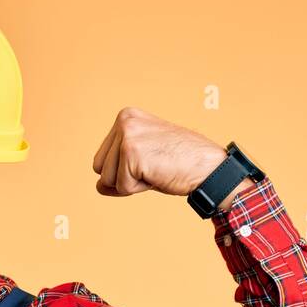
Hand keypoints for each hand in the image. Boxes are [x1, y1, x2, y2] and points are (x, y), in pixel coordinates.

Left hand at [91, 107, 235, 201]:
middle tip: (154, 166)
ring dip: (132, 184)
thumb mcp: (143, 160)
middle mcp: (124, 121)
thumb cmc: (179, 163)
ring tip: (156, 169)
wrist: (208, 167)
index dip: (124, 170)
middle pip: (99, 169)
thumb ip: (117, 169)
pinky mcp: (131, 153)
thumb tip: (98, 186)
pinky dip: (139, 189)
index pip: (101, 159)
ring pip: (107, 180)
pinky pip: (122, 187)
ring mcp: (127, 136)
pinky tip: (158, 174)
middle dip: (124, 177)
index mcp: (125, 117)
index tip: (150, 160)